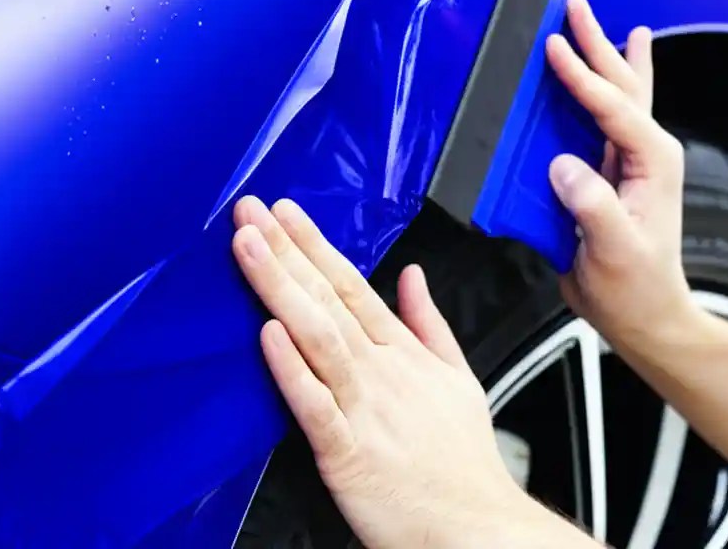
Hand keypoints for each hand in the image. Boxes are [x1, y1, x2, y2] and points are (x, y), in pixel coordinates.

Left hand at [231, 197, 590, 548]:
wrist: (477, 529)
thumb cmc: (462, 464)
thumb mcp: (460, 379)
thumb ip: (428, 324)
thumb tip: (413, 276)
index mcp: (402, 354)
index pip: (351, 284)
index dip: (314, 245)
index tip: (285, 212)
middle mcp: (381, 372)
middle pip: (327, 298)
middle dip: (286, 250)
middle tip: (251, 210)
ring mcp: (364, 409)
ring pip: (317, 335)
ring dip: (280, 287)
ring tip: (250, 248)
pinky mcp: (347, 452)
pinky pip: (314, 404)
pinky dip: (291, 368)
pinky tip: (268, 334)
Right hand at [546, 0, 697, 348]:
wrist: (643, 315)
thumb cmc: (633, 286)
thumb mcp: (613, 248)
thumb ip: (591, 205)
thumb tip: (563, 166)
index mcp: (651, 162)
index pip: (613, 108)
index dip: (580, 76)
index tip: (552, 48)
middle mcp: (645, 153)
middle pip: (620, 86)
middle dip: (596, 44)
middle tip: (574, 5)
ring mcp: (629, 161)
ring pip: (616, 95)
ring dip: (602, 57)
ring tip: (595, 22)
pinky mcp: (609, 173)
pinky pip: (606, 119)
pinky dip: (605, 87)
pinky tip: (616, 65)